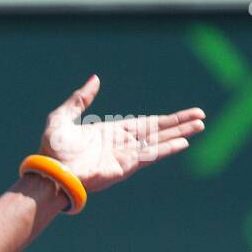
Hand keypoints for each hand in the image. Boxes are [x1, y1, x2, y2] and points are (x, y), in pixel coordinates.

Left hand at [40, 75, 204, 192]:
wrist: (50, 172)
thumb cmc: (52, 149)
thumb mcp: (62, 117)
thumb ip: (80, 99)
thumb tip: (94, 79)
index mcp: (111, 132)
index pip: (144, 124)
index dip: (165, 119)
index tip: (184, 114)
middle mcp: (122, 143)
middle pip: (157, 131)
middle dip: (179, 124)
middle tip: (202, 117)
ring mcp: (125, 155)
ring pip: (158, 142)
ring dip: (179, 134)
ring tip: (200, 126)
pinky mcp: (125, 166)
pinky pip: (149, 155)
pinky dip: (166, 148)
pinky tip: (183, 143)